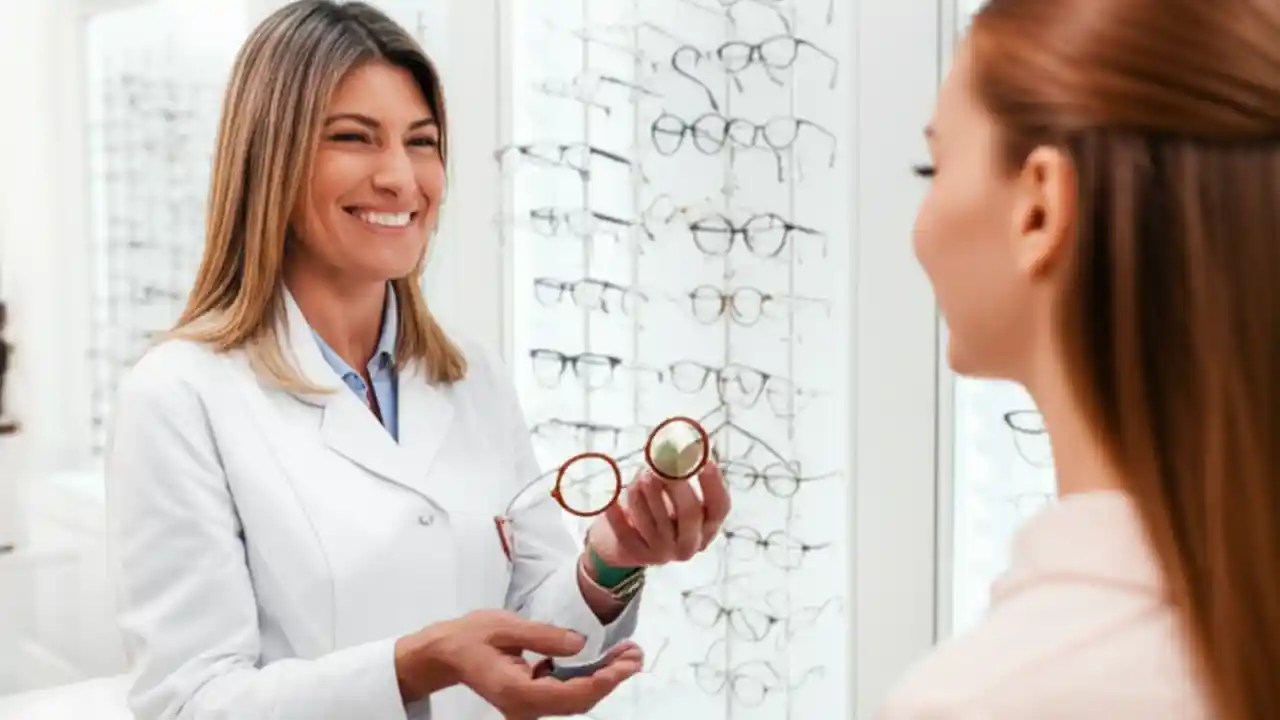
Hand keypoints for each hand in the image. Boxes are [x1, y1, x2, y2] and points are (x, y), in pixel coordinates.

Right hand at [395, 609, 641, 717]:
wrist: (446, 653)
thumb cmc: (471, 637)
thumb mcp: (507, 626)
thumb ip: (545, 637)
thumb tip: (580, 644)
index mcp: (517, 692)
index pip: (571, 694)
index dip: (604, 680)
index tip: (627, 662)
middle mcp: (524, 707)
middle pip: (579, 700)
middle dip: (611, 678)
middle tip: (636, 654)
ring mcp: (527, 707)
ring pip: (575, 699)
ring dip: (603, 678)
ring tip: (627, 655)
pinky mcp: (531, 699)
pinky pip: (565, 692)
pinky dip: (587, 677)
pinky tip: (604, 659)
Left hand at [587, 460, 730, 566]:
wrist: (622, 543)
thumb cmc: (655, 507)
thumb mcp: (672, 493)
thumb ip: (677, 473)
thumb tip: (673, 446)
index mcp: (707, 526)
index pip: (719, 506)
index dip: (713, 484)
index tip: (704, 460)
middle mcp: (689, 544)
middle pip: (688, 513)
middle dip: (674, 484)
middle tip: (659, 463)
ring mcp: (663, 553)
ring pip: (653, 518)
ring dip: (641, 491)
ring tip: (638, 474)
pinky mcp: (637, 554)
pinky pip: (625, 531)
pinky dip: (617, 513)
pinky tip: (612, 499)